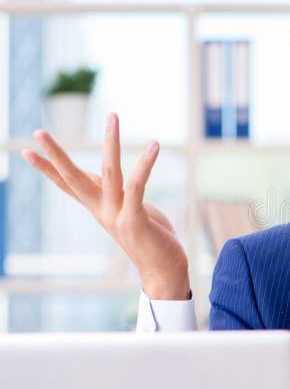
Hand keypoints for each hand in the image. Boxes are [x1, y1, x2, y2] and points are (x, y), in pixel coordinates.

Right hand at [21, 113, 190, 299]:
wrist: (163, 273)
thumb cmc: (152, 239)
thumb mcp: (130, 212)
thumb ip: (118, 194)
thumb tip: (106, 176)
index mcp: (99, 208)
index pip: (68, 184)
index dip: (47, 168)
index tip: (27, 150)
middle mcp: (103, 211)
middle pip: (74, 177)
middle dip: (56, 154)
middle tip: (38, 132)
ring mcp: (117, 216)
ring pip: (108, 172)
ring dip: (110, 141)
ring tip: (112, 116)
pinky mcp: (135, 220)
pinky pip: (137, 186)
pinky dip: (145, 164)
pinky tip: (154, 145)